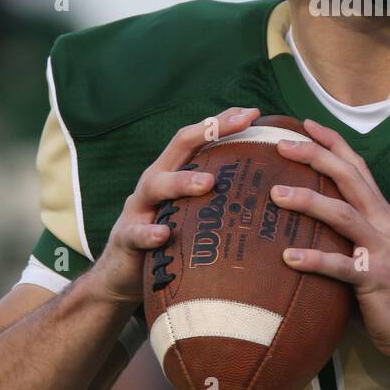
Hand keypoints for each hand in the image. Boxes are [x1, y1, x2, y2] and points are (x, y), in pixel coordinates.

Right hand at [86, 106, 261, 304]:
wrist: (122, 276)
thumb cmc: (169, 241)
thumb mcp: (192, 213)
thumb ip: (217, 197)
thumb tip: (267, 190)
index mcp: (173, 172)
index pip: (198, 138)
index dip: (222, 122)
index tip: (253, 112)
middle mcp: (155, 182)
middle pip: (179, 147)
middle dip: (209, 131)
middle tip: (241, 123)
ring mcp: (138, 208)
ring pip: (156, 185)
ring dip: (182, 182)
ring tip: (208, 182)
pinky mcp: (125, 238)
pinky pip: (136, 233)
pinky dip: (149, 232)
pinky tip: (163, 233)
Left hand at [271, 118, 389, 364]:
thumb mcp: (370, 251)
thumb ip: (346, 233)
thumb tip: (303, 224)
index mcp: (380, 212)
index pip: (356, 166)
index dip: (332, 142)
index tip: (304, 124)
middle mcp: (383, 223)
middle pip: (348, 178)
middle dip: (315, 156)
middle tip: (281, 144)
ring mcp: (381, 250)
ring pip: (343, 214)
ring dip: (309, 201)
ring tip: (276, 194)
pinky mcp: (375, 279)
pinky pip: (341, 266)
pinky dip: (314, 259)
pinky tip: (288, 257)